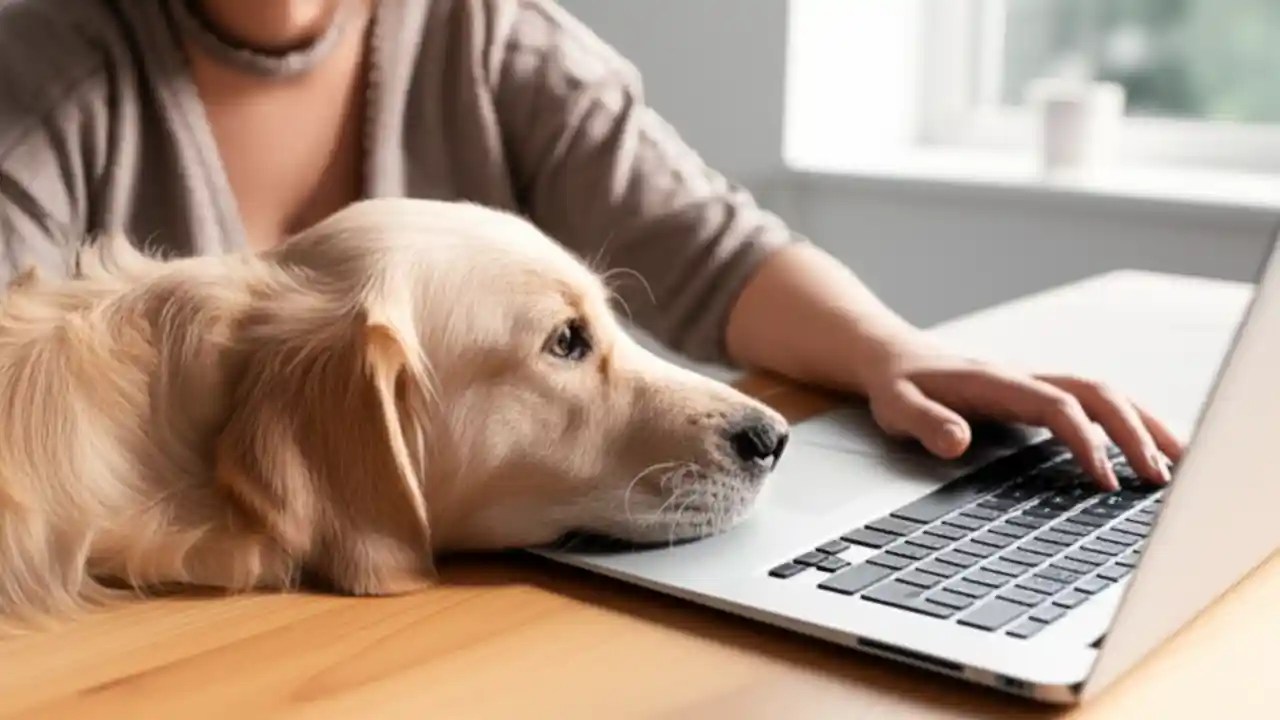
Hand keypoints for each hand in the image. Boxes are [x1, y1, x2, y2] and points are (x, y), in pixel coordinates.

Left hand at [859, 336, 1183, 490]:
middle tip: (1159, 480)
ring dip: (1144, 425)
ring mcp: (1036, 384)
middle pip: (1098, 393)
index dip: (1084, 440)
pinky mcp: (1038, 395)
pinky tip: (1147, 450)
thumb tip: (957, 441)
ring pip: (1106, 394)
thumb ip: (925, 423)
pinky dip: (1128, 423)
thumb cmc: (898, 385)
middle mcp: (1026, 378)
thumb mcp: (897, 406)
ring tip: (1180, 465)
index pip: (1057, 405)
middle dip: (1134, 433)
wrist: (892, 357)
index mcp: (998, 382)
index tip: (1102, 481)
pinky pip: (1094, 404)